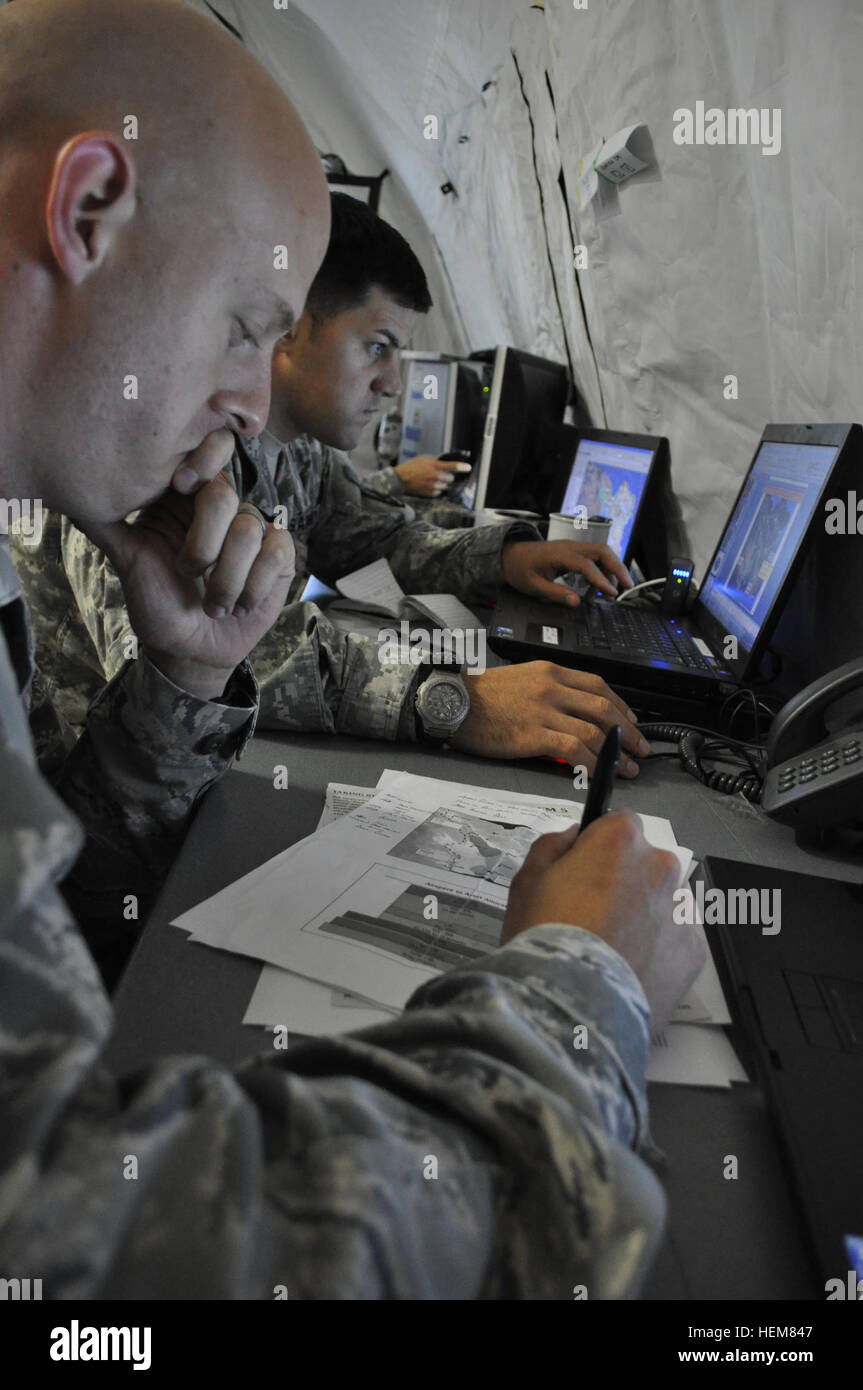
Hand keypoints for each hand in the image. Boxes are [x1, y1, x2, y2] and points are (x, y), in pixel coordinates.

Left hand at [80, 431, 295, 700]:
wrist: (190, 651)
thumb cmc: (158, 605)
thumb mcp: (129, 563)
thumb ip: (106, 525)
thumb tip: (72, 494)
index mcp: (186, 498)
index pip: (207, 450)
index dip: (202, 458)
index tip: (181, 485)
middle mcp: (222, 508)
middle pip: (223, 495)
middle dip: (202, 546)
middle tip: (187, 575)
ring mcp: (254, 528)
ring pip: (248, 530)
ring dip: (225, 580)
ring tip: (213, 606)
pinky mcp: (279, 554)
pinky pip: (276, 552)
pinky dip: (253, 588)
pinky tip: (240, 606)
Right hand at [394, 455, 457, 496]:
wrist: (400, 478)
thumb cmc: (411, 467)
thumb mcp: (423, 458)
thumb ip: (435, 461)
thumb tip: (444, 464)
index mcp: (434, 466)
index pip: (452, 466)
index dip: (462, 467)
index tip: (468, 468)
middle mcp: (435, 476)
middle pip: (450, 478)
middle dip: (447, 476)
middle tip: (440, 474)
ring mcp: (432, 486)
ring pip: (445, 486)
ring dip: (441, 483)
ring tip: (431, 480)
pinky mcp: (429, 493)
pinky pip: (438, 492)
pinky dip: (436, 489)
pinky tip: (429, 485)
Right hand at [450, 662, 649, 776]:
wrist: (450, 701)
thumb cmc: (480, 695)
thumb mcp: (521, 678)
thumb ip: (550, 690)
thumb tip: (574, 712)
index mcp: (550, 671)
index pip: (598, 686)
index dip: (621, 706)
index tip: (632, 722)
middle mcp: (551, 688)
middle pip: (603, 708)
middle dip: (628, 732)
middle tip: (640, 749)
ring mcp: (543, 711)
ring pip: (594, 731)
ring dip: (616, 753)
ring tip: (628, 768)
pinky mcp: (532, 735)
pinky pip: (572, 750)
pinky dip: (591, 764)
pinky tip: (598, 774)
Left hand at [501, 539, 631, 604]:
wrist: (510, 554)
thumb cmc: (520, 568)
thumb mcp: (533, 586)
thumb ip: (555, 593)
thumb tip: (576, 602)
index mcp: (559, 553)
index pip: (586, 564)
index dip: (600, 579)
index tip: (610, 592)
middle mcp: (569, 546)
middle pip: (601, 551)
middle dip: (617, 567)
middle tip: (627, 585)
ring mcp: (573, 546)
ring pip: (601, 552)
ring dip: (612, 567)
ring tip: (614, 589)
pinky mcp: (573, 551)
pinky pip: (594, 556)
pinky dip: (603, 568)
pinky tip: (600, 585)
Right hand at [501, 812, 704, 1032]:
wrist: (572, 1005)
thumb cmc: (544, 936)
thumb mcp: (526, 881)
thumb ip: (552, 846)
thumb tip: (574, 837)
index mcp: (620, 840)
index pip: (619, 823)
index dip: (599, 847)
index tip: (583, 871)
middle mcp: (660, 866)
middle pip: (646, 863)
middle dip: (626, 881)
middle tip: (593, 916)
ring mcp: (681, 910)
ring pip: (662, 903)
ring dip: (643, 917)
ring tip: (611, 951)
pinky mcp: (693, 953)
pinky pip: (674, 942)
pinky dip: (657, 953)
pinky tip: (627, 972)